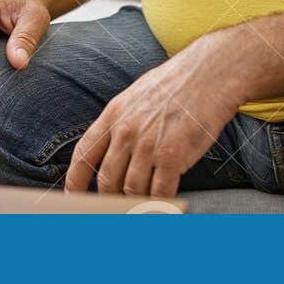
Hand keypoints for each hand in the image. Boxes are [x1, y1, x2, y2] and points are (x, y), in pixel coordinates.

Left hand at [65, 44, 242, 198]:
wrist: (210, 74)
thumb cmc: (176, 84)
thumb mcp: (136, 95)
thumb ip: (121, 122)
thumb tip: (112, 150)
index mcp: (114, 114)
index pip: (84, 154)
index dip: (75, 181)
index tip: (74, 198)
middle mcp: (127, 132)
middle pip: (107, 180)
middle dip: (109, 198)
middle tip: (117, 208)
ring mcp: (149, 145)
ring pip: (132, 190)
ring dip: (136, 203)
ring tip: (141, 209)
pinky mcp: (173, 157)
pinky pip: (159, 192)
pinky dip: (159, 204)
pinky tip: (162, 206)